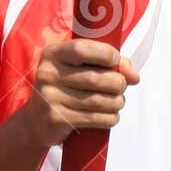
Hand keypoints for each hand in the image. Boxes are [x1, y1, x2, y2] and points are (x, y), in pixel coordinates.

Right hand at [22, 38, 138, 147]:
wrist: (36, 121)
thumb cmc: (65, 88)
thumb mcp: (79, 69)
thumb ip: (108, 65)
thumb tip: (134, 75)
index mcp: (53, 54)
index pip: (81, 49)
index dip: (105, 54)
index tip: (116, 60)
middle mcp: (48, 74)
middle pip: (95, 78)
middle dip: (117, 83)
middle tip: (122, 87)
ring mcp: (50, 98)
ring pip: (98, 101)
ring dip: (116, 102)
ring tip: (118, 102)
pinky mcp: (57, 119)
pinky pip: (94, 118)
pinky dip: (110, 118)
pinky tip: (111, 116)